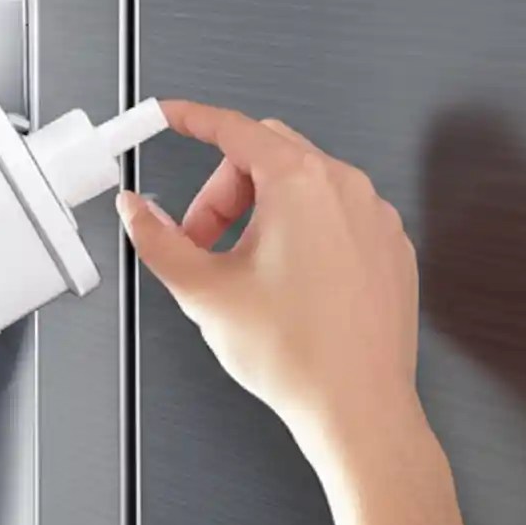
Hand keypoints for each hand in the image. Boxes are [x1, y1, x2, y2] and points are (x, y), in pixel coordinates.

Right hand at [117, 101, 463, 524]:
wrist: (356, 408)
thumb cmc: (295, 354)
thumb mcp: (202, 290)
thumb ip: (157, 238)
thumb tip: (136, 211)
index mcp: (299, 184)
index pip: (234, 128)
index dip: (192, 119)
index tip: (171, 116)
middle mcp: (345, 189)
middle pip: (265, 156)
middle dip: (222, 190)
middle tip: (199, 239)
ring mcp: (374, 217)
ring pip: (301, 184)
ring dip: (259, 210)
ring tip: (241, 268)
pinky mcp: (389, 247)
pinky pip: (334, 213)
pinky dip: (299, 229)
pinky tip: (282, 280)